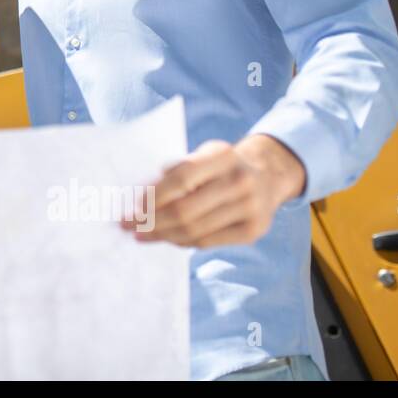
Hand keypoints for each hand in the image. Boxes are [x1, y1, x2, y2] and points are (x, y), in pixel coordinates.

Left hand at [122, 134, 305, 247]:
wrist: (268, 175)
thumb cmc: (222, 166)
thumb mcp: (203, 155)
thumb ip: (176, 171)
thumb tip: (139, 197)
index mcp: (223, 156)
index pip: (181, 179)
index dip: (153, 196)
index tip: (132, 207)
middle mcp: (240, 182)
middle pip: (185, 210)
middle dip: (151, 221)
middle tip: (128, 226)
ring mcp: (250, 208)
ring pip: (194, 231)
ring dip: (162, 235)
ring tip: (142, 235)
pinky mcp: (253, 231)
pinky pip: (207, 242)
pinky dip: (182, 242)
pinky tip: (168, 239)